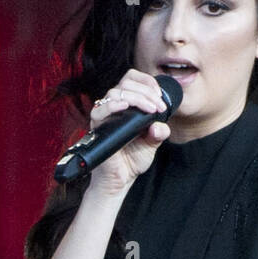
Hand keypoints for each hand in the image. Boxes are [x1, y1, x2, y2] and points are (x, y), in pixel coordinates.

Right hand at [86, 68, 171, 194]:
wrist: (121, 179)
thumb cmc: (133, 160)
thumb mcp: (153, 142)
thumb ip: (160, 132)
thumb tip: (159, 125)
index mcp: (127, 105)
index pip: (132, 79)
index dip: (147, 81)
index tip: (160, 96)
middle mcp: (114, 108)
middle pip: (126, 83)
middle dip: (147, 91)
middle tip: (159, 107)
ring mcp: (105, 116)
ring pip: (116, 92)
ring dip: (137, 97)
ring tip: (150, 110)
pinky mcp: (97, 127)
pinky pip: (99, 110)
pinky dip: (113, 105)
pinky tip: (126, 107)